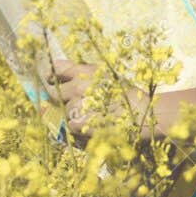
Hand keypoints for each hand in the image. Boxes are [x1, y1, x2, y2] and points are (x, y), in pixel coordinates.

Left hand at [49, 60, 170, 142]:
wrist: (144, 113)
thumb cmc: (128, 94)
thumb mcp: (107, 75)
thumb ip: (84, 72)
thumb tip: (58, 72)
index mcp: (86, 71)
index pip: (57, 68)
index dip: (52, 74)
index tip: (51, 79)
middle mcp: (80, 86)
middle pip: (54, 92)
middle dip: (61, 97)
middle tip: (77, 102)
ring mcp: (80, 105)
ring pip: (65, 111)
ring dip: (74, 114)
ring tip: (94, 114)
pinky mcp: (82, 124)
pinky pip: (71, 126)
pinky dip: (79, 128)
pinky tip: (93, 125)